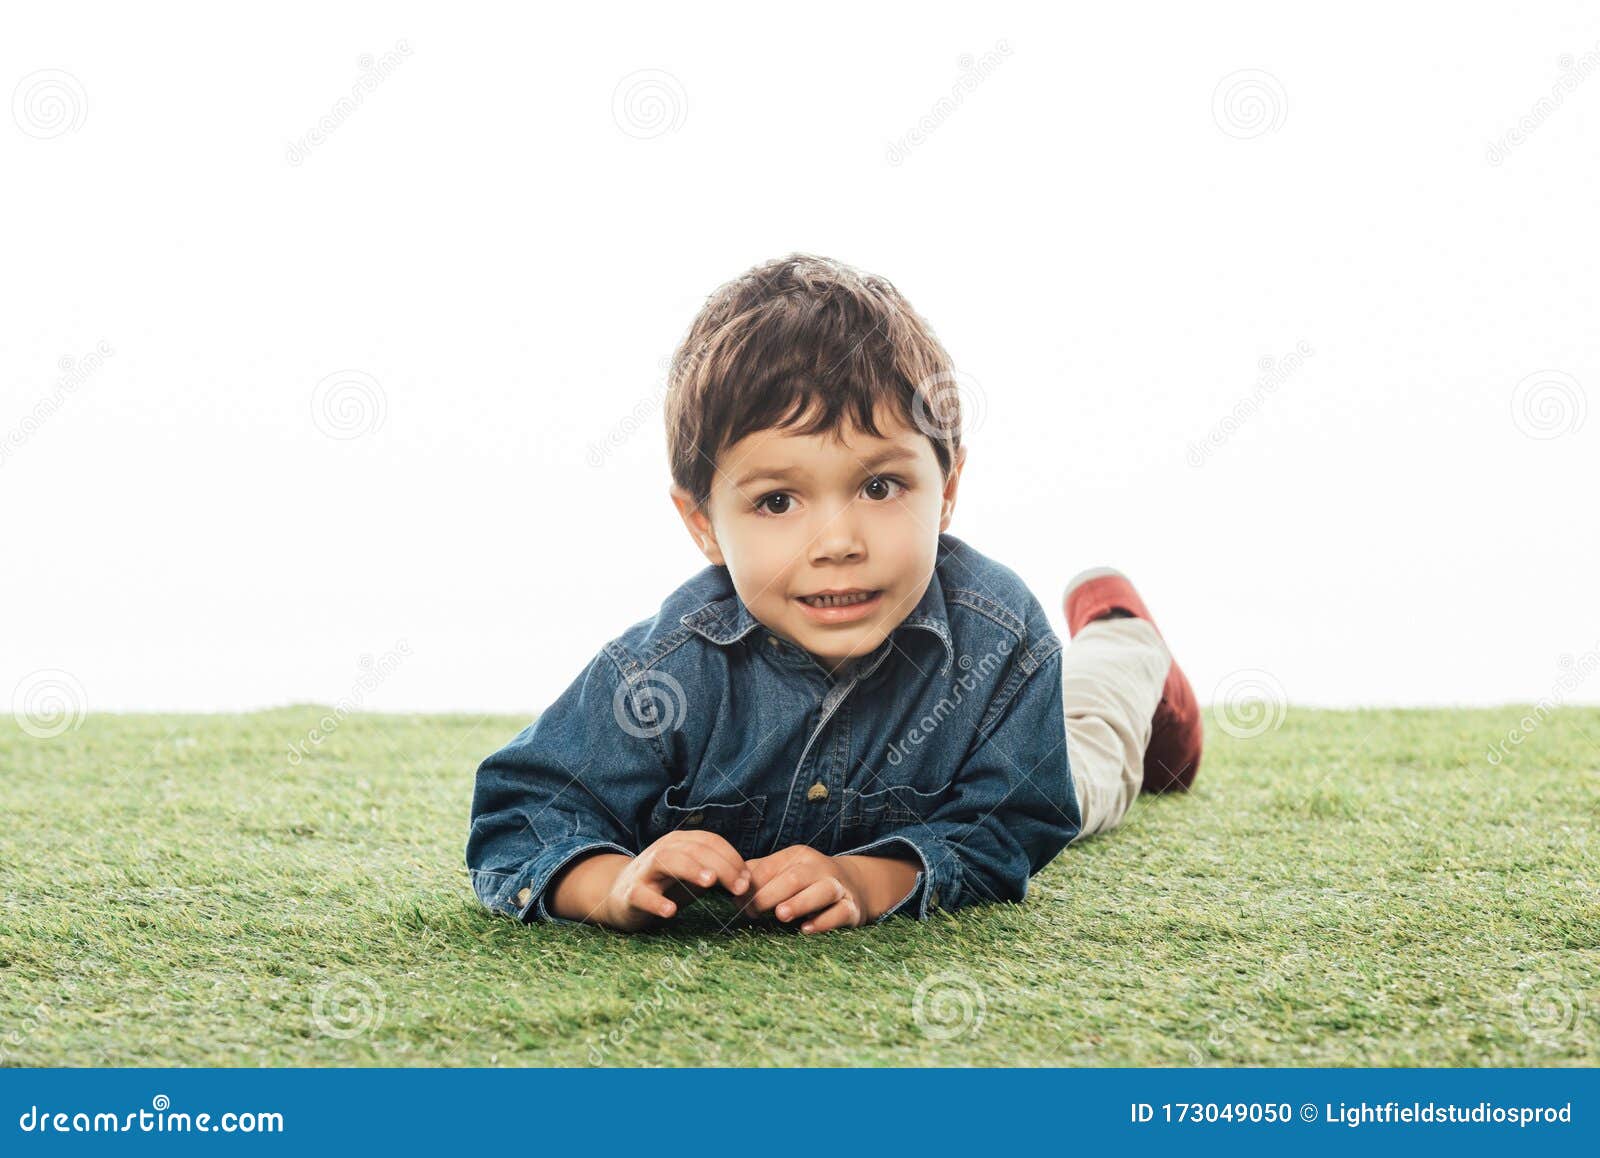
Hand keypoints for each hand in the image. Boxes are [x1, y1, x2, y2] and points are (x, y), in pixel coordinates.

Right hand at [598, 830, 750, 931]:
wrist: (620, 896)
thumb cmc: (664, 885)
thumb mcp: (693, 876)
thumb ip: (716, 874)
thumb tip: (748, 880)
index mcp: (680, 842)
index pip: (710, 842)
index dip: (732, 858)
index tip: (748, 881)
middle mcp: (663, 850)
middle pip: (694, 850)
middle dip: (721, 866)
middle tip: (740, 887)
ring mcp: (645, 870)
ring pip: (668, 861)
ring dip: (691, 870)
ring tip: (709, 883)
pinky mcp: (631, 893)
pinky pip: (642, 895)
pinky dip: (656, 902)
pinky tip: (671, 911)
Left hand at [737, 844, 868, 933]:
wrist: (855, 885)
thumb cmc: (807, 881)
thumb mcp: (785, 870)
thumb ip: (759, 875)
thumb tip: (731, 888)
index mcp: (799, 856)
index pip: (772, 867)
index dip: (753, 884)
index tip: (738, 901)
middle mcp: (819, 868)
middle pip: (795, 877)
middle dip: (771, 894)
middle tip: (752, 911)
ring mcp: (838, 887)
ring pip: (822, 891)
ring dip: (800, 903)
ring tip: (780, 915)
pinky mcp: (851, 908)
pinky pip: (840, 913)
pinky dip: (824, 921)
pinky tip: (806, 929)